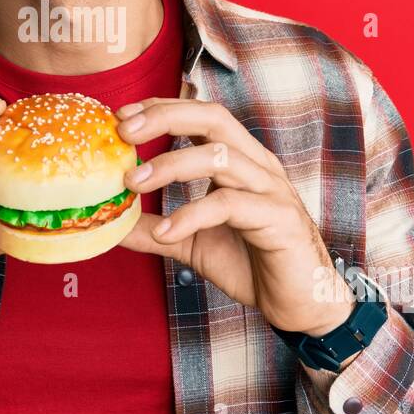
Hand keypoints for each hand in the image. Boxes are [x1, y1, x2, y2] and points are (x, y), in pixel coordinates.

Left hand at [114, 98, 356, 337]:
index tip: (121, 117)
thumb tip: (112, 225)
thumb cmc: (254, 265)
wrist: (301, 305)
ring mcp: (271, 189)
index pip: (201, 115)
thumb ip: (156, 230)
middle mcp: (258, 165)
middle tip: (124, 132)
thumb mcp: (193, 243)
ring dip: (170, 164)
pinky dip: (191, 215)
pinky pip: (229, 205)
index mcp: (241, 160)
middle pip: (213, 118)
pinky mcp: (279, 219)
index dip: (162, 108)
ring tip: (132, 183)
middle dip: (165, 117)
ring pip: (220, 156)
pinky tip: (165, 233)